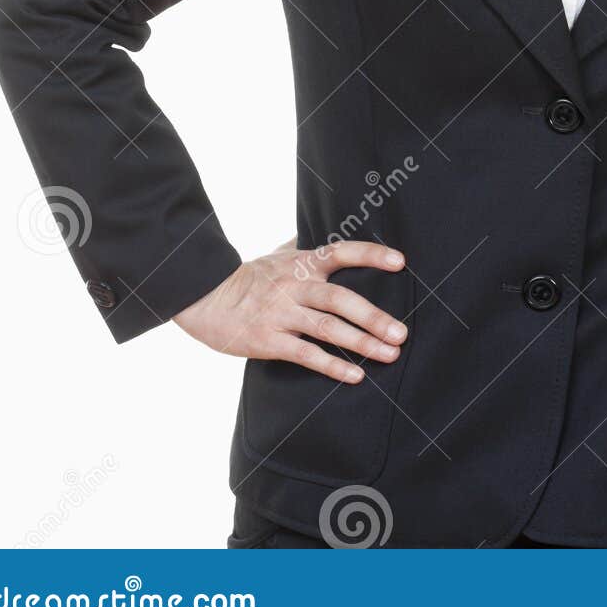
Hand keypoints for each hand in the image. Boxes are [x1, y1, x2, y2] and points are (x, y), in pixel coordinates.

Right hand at [172, 238, 408, 380]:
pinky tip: (355, 375)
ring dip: (362, 342)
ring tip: (390, 355)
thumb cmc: (247, 276)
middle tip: (401, 333)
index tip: (400, 262)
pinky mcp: (269, 340)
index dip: (371, 255)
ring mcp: (282, 313)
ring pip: (327, 328)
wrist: (204, 297)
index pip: (341, 252)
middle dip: (373, 316)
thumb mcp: (277, 254)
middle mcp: (295, 285)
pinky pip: (305, 354)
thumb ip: (303, 245)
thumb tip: (321, 230)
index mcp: (301, 262)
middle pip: (340, 299)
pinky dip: (332, 365)